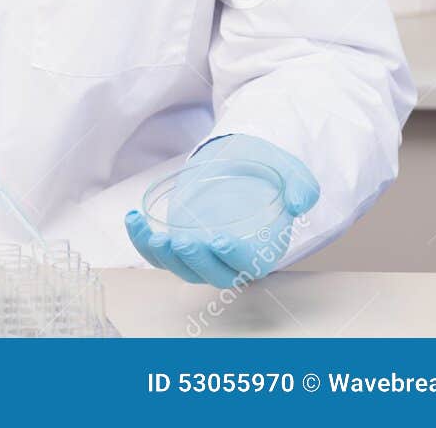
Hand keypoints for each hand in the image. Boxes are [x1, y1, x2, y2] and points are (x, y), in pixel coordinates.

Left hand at [124, 134, 319, 287]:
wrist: (241, 160)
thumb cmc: (269, 171)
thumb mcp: (292, 172)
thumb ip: (302, 187)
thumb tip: (298, 202)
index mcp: (262, 248)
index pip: (250, 265)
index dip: (235, 257)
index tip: (220, 240)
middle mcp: (231, 258)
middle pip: (213, 275)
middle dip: (195, 262)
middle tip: (180, 240)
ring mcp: (203, 252)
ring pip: (182, 269)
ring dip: (164, 258)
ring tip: (153, 235)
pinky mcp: (180, 241)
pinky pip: (158, 254)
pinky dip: (142, 242)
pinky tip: (133, 219)